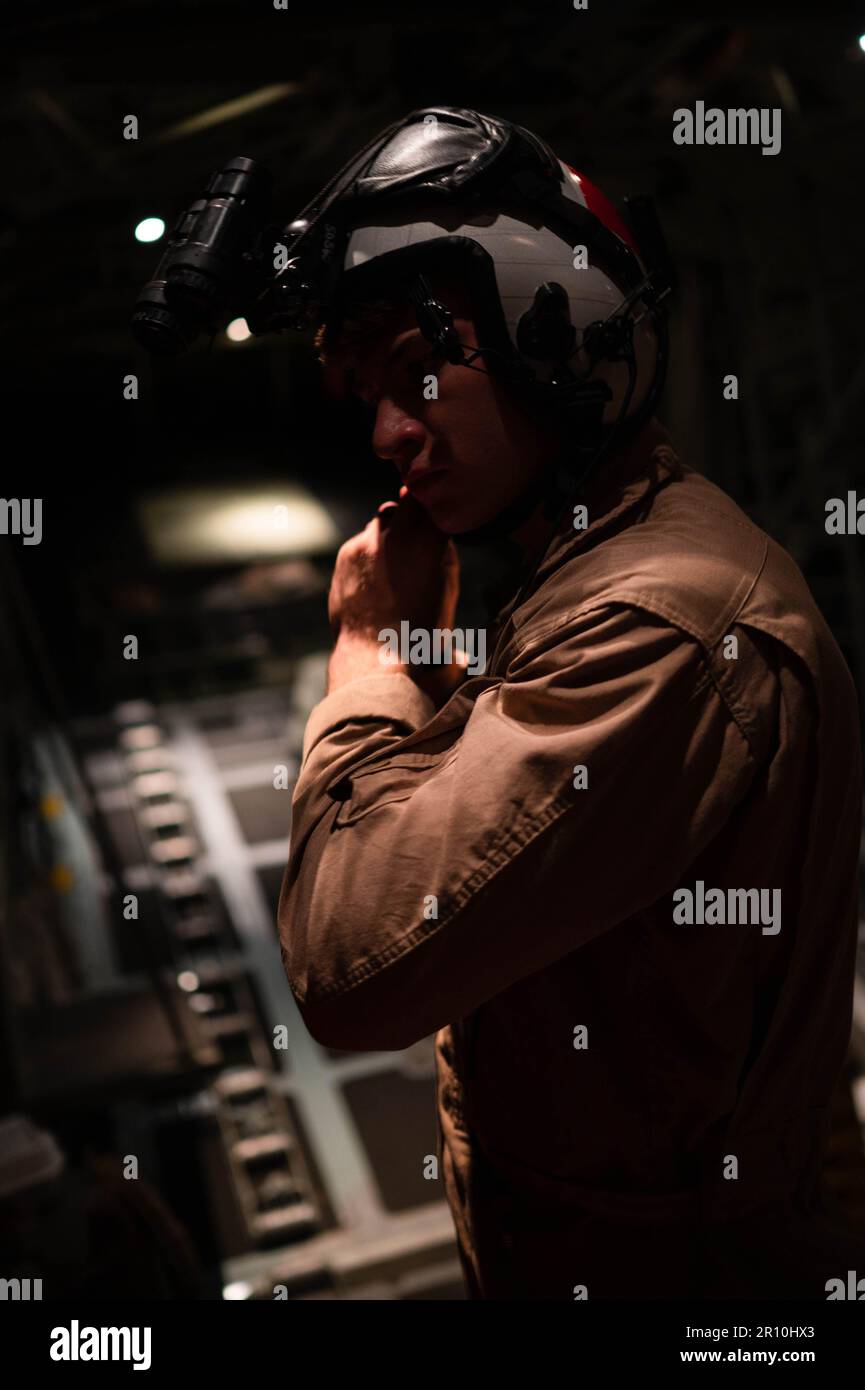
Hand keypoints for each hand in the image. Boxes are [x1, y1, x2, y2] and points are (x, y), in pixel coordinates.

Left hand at [326, 487, 462, 703]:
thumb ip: (446, 556)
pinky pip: (363, 540)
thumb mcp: (448, 593)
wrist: (376, 657)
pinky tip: (376, 576)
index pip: (435, 504)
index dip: (438, 510)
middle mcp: (398, 534)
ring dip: (392, 530)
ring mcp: (369, 541)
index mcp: (430, 541)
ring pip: (384, 519)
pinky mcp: (347, 554)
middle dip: (415, 512)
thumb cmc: (420, 632)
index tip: (440, 520)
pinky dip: (371, 550)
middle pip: (408, 501)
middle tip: (420, 533)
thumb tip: (439, 537)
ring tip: (397, 559)